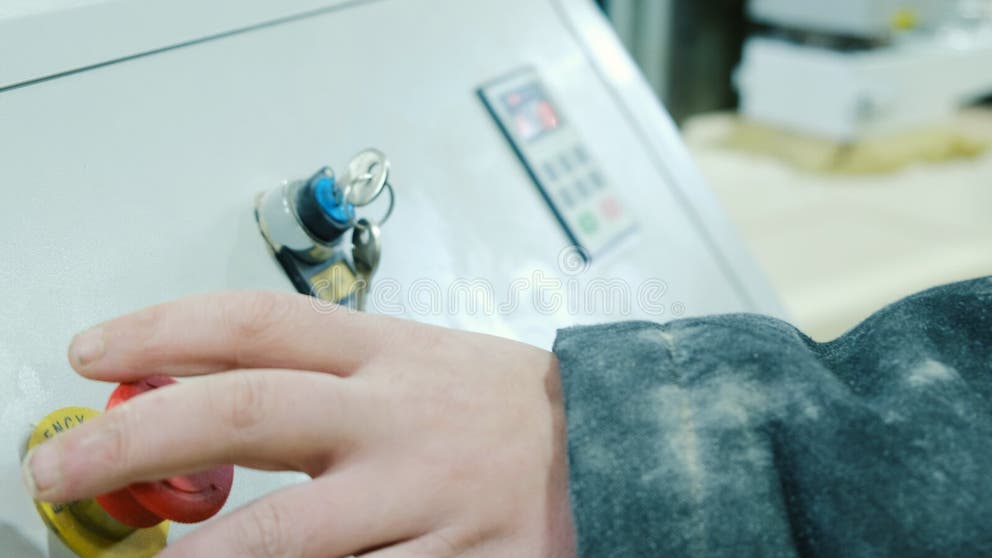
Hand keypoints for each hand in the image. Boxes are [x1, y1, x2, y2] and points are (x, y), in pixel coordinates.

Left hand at [22, 292, 575, 556]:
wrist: (619, 448)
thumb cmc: (504, 405)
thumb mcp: (419, 362)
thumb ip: (328, 373)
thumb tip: (206, 382)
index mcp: (388, 355)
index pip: (256, 324)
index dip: (161, 330)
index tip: (91, 351)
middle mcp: (396, 420)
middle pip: (247, 414)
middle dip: (139, 439)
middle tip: (61, 470)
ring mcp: (425, 499)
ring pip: (290, 535)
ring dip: (202, 557)